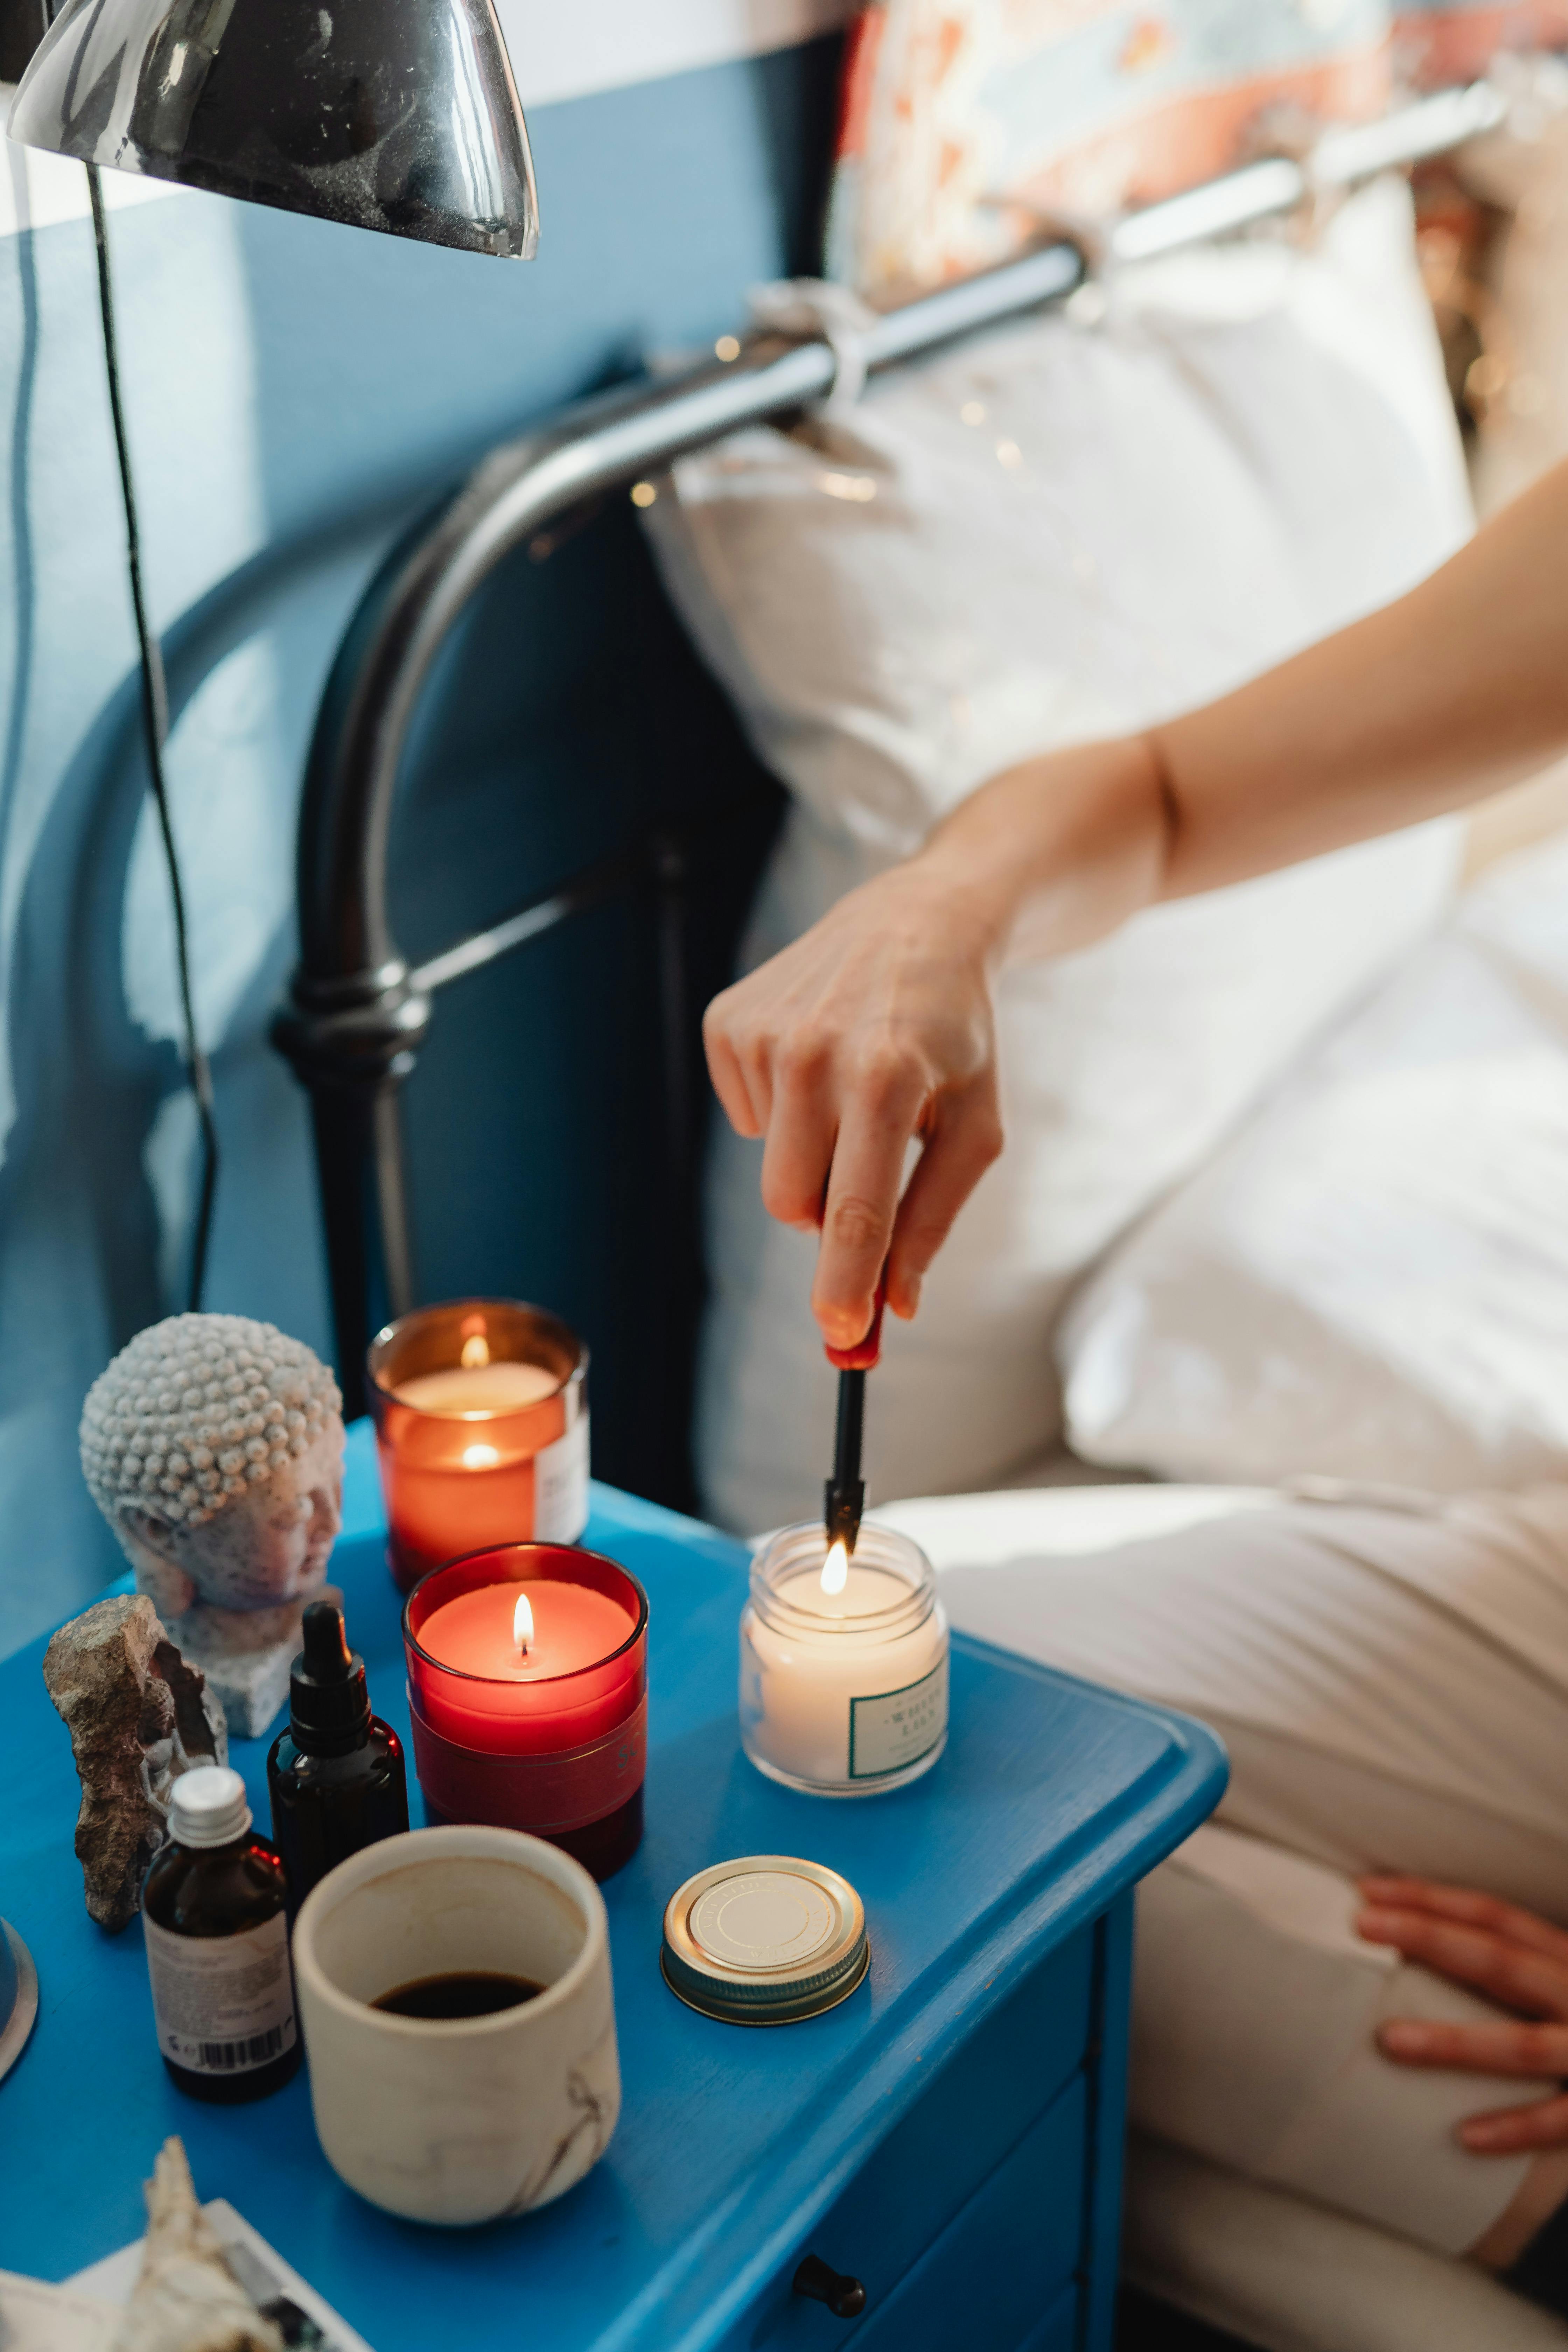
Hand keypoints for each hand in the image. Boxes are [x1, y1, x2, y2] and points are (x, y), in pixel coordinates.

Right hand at [702, 860, 1004, 1351]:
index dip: (845, 1281)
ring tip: (853, 1091)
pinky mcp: (728, 1020)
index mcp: (887, 1077)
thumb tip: (893, 1304)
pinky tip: (817, 1060)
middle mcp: (816, 1052)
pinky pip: (745, 1118)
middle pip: (793, 1203)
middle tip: (871, 1167)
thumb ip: (933, 1218)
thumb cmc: (955, 1034)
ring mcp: (764, 1032)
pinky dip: (782, 1111)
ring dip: (812, 1154)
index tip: (842, 1333)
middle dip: (829, 1215)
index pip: (855, 1208)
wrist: (918, 924)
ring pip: (770, 1165)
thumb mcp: (975, 1124)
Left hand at [1358, 1875, 1567, 2151]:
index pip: (1495, 1916)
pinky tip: (1466, 2136)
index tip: (1368, 1891)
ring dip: (1455, 2042)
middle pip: (1501, 1960)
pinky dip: (1517, 2127)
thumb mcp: (1565, 1981)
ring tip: (1390, 2041)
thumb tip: (1428, 1950)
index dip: (1433, 1899)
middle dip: (1430, 1937)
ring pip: (1524, 2044)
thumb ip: (1520, 1969)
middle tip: (1362, 1927)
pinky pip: (1563, 2120)